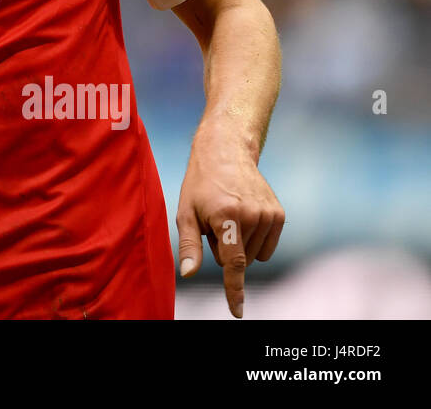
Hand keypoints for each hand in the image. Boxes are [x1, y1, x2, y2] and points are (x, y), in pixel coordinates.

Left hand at [175, 129, 284, 318]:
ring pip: (253, 255)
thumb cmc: (200, 186)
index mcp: (226, 215)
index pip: (233, 262)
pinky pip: (267, 247)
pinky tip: (244, 217)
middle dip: (224, 250)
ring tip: (228, 216)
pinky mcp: (279, 215)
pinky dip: (253, 241)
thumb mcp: (186, 213)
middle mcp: (252, 215)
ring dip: (239, 244)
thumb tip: (188, 274)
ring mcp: (269, 214)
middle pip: (239, 260)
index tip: (237, 311)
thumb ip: (189, 246)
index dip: (233, 289)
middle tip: (213, 222)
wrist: (226, 153)